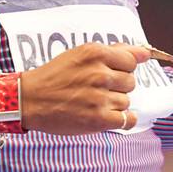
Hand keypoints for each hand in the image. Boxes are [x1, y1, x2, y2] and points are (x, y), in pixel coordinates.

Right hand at [20, 43, 150, 134]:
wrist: (29, 100)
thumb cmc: (54, 76)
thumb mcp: (79, 54)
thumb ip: (113, 52)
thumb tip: (143, 53)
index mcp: (95, 53)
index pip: (131, 60)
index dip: (123, 68)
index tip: (111, 73)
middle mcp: (99, 74)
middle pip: (130, 82)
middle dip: (118, 86)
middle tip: (98, 89)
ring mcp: (100, 97)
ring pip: (127, 101)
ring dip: (114, 104)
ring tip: (94, 102)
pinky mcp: (98, 120)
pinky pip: (127, 120)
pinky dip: (122, 120)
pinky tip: (108, 116)